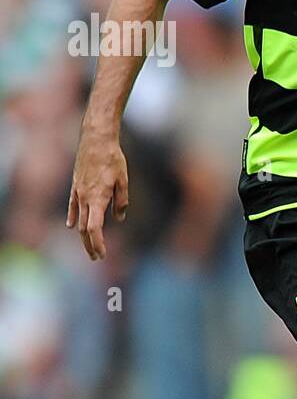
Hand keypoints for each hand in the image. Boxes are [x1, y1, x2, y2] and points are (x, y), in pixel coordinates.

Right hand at [67, 128, 128, 259]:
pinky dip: (72, 217)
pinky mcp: (75, 185)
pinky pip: (72, 206)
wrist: (96, 140)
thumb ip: (121, 201)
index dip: (97, 243)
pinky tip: (71, 226)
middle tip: (96, 258)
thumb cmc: (113, 159)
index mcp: (98, 199)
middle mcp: (85, 198)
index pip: (94, 229)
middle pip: (84, 229)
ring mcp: (77, 192)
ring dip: (82, 235)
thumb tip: (119, 218)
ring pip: (77, 220)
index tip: (103, 254)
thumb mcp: (123, 181)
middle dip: (90, 245)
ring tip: (88, 246)